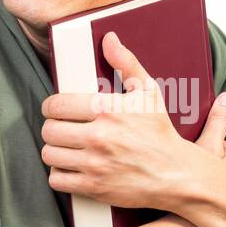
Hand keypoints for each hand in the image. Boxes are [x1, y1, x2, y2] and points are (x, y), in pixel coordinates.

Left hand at [41, 31, 198, 209]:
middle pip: (49, 129)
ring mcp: (95, 163)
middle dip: (52, 128)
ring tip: (65, 147)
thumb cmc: (161, 133)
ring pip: (49, 154)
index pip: (56, 104)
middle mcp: (99, 136)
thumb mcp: (149, 92)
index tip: (56, 110)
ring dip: (54, 150)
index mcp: (108, 110)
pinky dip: (60, 174)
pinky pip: (57, 179)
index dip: (51, 106)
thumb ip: (126, 62)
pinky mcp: (94, 187)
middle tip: (61, 129)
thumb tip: (109, 39)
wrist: (176, 174)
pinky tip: (70, 167)